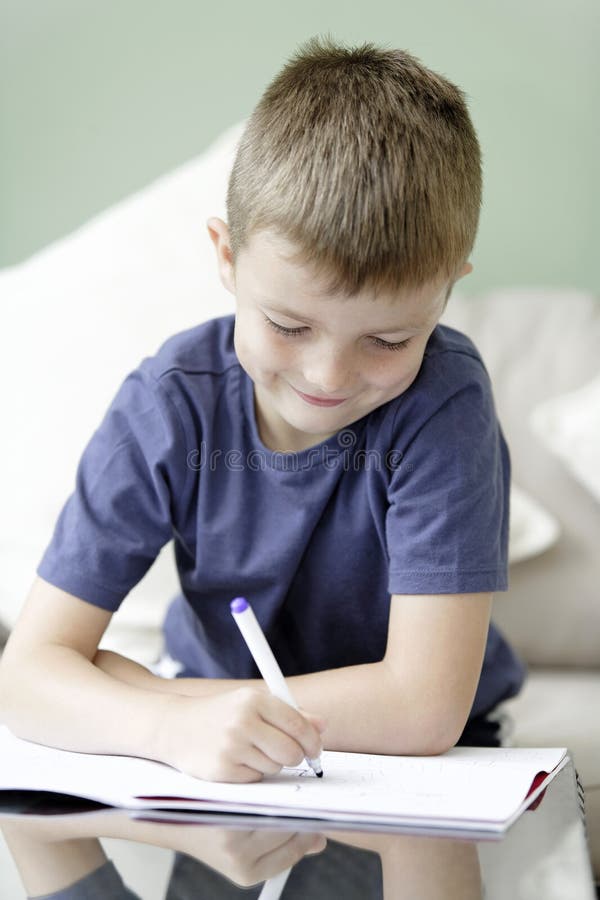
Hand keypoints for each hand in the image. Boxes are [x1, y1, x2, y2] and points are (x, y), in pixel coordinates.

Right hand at [159, 687, 325, 782]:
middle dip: (295, 757)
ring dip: (270, 764)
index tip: (316, 750)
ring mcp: (231, 747)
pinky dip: (252, 775)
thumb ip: (289, 713)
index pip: (298, 724)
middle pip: (291, 752)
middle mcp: (242, 721)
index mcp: (254, 699)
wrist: (173, 726)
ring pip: (274, 767)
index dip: (313, 741)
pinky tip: (237, 762)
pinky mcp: (221, 770)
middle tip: (289, 756)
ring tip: (251, 751)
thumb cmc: (220, 714)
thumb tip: (322, 725)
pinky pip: (255, 780)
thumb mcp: (251, 703)